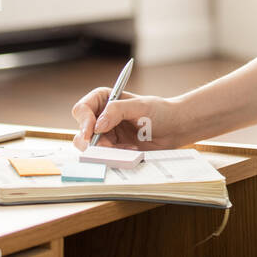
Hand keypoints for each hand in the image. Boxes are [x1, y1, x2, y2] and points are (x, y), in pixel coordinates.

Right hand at [70, 88, 186, 151]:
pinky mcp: (113, 148)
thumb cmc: (161, 111)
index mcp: (104, 99)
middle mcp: (101, 116)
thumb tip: (97, 125)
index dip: (84, 122)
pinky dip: (115, 157)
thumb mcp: (141, 106)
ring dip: (106, 151)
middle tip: (111, 147)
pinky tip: (131, 151)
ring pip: (89, 148)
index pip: (82, 109)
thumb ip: (117, 111)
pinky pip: (104, 157)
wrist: (175, 128)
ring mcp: (105, 134)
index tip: (92, 133)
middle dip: (94, 142)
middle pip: (82, 132)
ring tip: (128, 148)